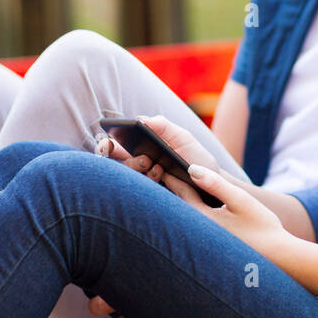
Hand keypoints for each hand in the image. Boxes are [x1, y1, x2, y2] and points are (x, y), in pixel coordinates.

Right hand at [96, 113, 221, 181]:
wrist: (213, 182)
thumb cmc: (196, 158)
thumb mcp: (183, 138)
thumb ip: (164, 126)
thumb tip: (141, 119)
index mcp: (141, 148)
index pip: (115, 148)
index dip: (105, 147)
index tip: (107, 145)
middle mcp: (138, 165)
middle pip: (117, 164)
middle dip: (128, 161)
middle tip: (146, 159)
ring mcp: (143, 182)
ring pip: (127, 178)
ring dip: (140, 171)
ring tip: (158, 167)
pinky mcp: (151, 197)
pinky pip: (139, 192)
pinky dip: (149, 182)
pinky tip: (162, 175)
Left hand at [160, 161, 285, 254]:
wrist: (277, 256)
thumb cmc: (261, 226)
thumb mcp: (240, 200)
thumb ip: (216, 184)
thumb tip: (193, 169)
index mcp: (203, 219)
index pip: (182, 193)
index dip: (172, 177)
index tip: (162, 163)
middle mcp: (198, 232)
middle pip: (178, 206)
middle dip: (170, 190)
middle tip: (159, 172)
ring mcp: (204, 241)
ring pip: (185, 217)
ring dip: (179, 202)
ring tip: (173, 187)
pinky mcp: (211, 246)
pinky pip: (194, 225)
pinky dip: (189, 212)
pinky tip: (193, 207)